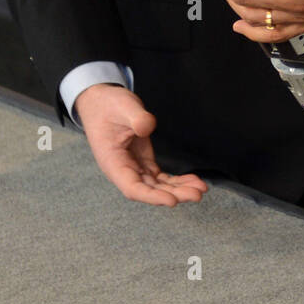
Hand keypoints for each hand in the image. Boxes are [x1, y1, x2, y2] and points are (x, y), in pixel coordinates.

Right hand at [73, 83, 207, 205]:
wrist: (101, 103)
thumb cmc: (108, 106)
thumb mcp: (123, 107)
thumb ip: (136, 117)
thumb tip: (147, 127)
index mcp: (113, 162)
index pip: (133, 188)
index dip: (152, 197)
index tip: (172, 201)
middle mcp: (123, 170)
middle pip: (150, 190)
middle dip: (174, 194)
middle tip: (197, 194)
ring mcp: (134, 167)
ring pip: (158, 186)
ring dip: (179, 189)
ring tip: (201, 189)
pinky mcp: (143, 162)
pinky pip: (161, 177)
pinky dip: (176, 181)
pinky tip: (192, 181)